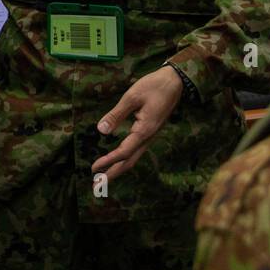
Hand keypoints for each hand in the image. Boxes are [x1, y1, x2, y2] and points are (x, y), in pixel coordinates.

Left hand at [91, 65, 184, 181]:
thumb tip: (100, 130)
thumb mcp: (132, 97)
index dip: (107, 161)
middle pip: (129, 162)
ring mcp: (150, 136)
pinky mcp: (150, 132)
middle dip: (112, 175)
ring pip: (133, 158)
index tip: (93, 168)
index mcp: (144, 131)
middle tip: (96, 187)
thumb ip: (116, 114)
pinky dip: (124, 159)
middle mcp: (148, 137)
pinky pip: (136, 151)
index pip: (123, 152)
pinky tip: (116, 161)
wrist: (175, 82)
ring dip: (118, 169)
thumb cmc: (154, 86)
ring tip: (103, 178)